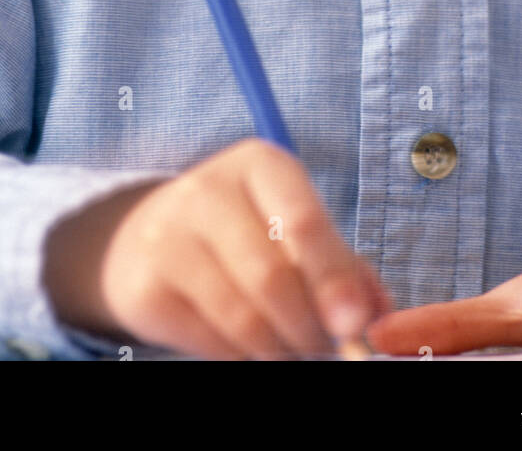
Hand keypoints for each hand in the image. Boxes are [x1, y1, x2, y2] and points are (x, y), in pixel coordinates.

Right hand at [43, 138, 392, 358]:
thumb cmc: (247, 229)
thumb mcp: (293, 225)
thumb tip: (377, 315)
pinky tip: (249, 346)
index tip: (356, 323)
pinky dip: (241, 356)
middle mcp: (207, 190)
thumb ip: (342, 264)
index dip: (333, 276)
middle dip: (308, 328)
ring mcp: (167, 237)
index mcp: (258, 164)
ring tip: (291, 348)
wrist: (149, 234)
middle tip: (324, 348)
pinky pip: (209, 342)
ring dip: (279, 349)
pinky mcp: (143, 287)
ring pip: (242, 317)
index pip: (302, 220)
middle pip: (271, 276)